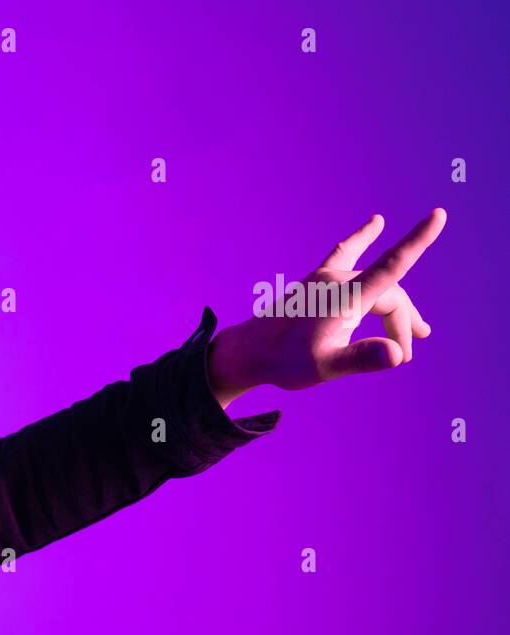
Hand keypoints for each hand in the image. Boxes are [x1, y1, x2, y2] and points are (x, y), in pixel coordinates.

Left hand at [207, 209, 446, 407]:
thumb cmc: (284, 362)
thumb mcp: (325, 366)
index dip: (417, 241)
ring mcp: (326, 277)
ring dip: (394, 309)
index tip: (439, 215)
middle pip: (389, 294)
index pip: (392, 266)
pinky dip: (363, 239)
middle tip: (403, 356)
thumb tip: (396, 354)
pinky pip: (345, 253)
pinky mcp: (317, 280)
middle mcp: (338, 280)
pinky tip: (376, 222)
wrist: (248, 352)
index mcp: (345, 296)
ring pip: (375, 285)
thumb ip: (361, 359)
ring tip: (409, 336)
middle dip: (401, 323)